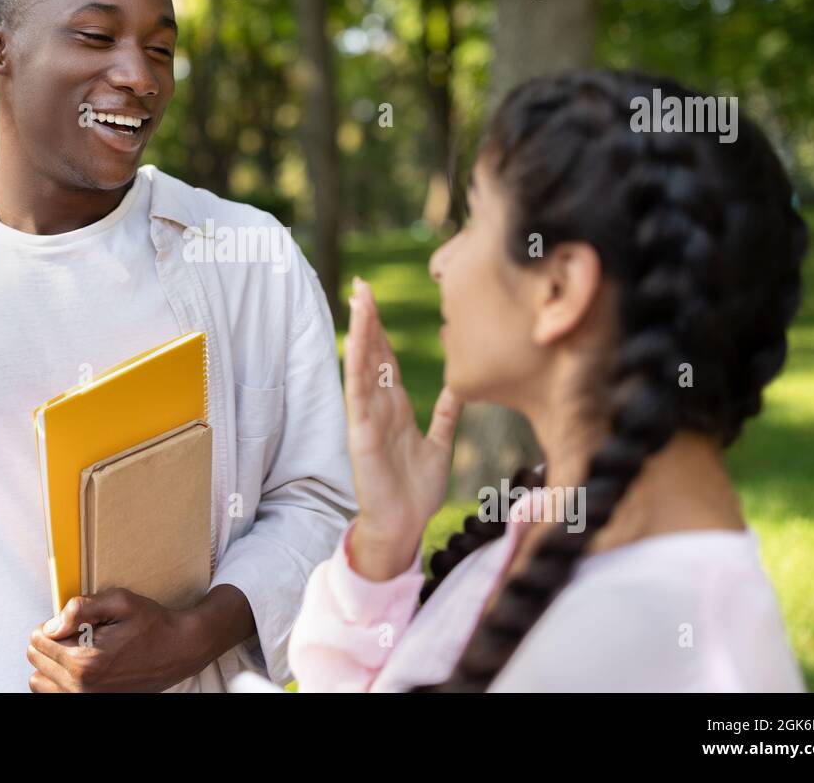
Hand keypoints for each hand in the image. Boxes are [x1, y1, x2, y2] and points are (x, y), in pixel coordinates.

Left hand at [27, 589, 203, 692]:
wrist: (180, 650)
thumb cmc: (153, 624)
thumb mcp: (120, 602)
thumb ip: (80, 608)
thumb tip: (51, 625)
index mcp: (86, 660)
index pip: (39, 640)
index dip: (52, 623)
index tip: (71, 621)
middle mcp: (82, 686)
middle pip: (36, 659)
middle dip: (50, 641)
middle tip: (75, 632)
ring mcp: (87, 699)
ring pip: (39, 680)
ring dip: (51, 662)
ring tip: (75, 649)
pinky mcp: (93, 703)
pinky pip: (56, 694)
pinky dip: (59, 679)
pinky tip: (79, 665)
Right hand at [344, 277, 461, 580]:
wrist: (403, 527)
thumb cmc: (416, 492)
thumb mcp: (438, 444)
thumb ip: (445, 415)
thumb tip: (458, 388)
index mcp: (397, 408)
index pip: (387, 360)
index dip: (382, 329)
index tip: (375, 298)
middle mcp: (380, 408)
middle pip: (372, 354)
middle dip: (368, 319)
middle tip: (362, 284)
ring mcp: (368, 419)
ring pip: (364, 367)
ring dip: (361, 333)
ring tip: (358, 301)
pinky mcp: (362, 434)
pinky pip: (359, 395)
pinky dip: (357, 368)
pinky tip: (355, 344)